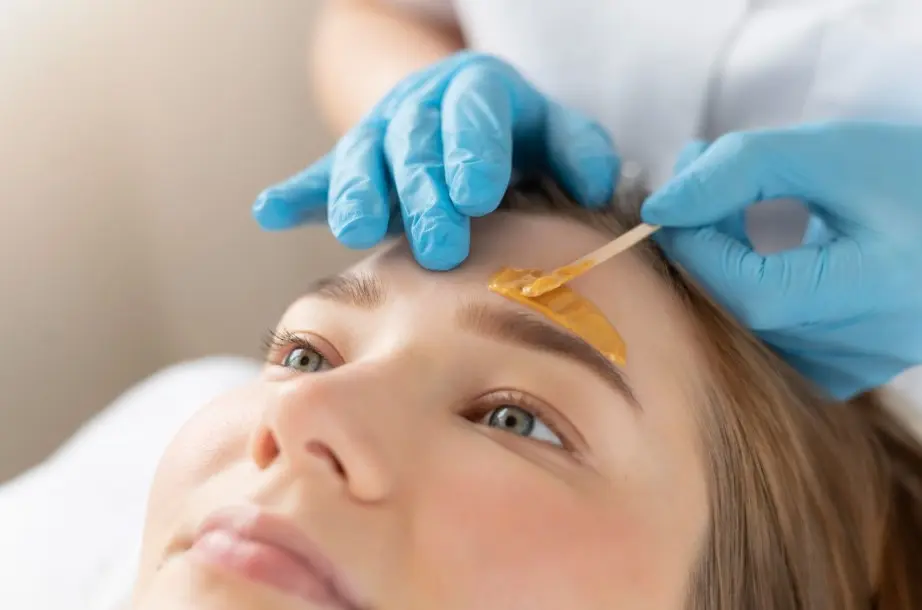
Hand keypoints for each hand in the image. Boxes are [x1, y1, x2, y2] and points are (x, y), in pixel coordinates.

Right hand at [252, 51, 618, 269]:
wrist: (457, 118)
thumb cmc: (516, 138)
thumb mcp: (552, 132)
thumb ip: (578, 149)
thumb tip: (597, 182)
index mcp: (477, 93)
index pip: (472, 113)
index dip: (472, 149)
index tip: (478, 194)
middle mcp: (421, 108)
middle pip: (416, 144)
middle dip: (424, 194)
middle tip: (439, 247)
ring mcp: (379, 135)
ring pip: (362, 157)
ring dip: (358, 194)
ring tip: (357, 232)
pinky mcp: (348, 164)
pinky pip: (318, 176)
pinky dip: (296, 195)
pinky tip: (270, 212)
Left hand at [642, 121, 921, 398]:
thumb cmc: (913, 174)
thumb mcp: (831, 151)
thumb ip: (742, 167)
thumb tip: (660, 208)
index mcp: (885, 288)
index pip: (755, 292)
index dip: (699, 251)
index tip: (670, 207)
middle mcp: (874, 346)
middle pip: (745, 318)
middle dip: (701, 257)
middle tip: (692, 202)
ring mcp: (859, 369)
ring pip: (749, 333)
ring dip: (719, 273)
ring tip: (733, 216)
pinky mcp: (847, 374)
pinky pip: (769, 343)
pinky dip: (746, 297)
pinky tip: (761, 254)